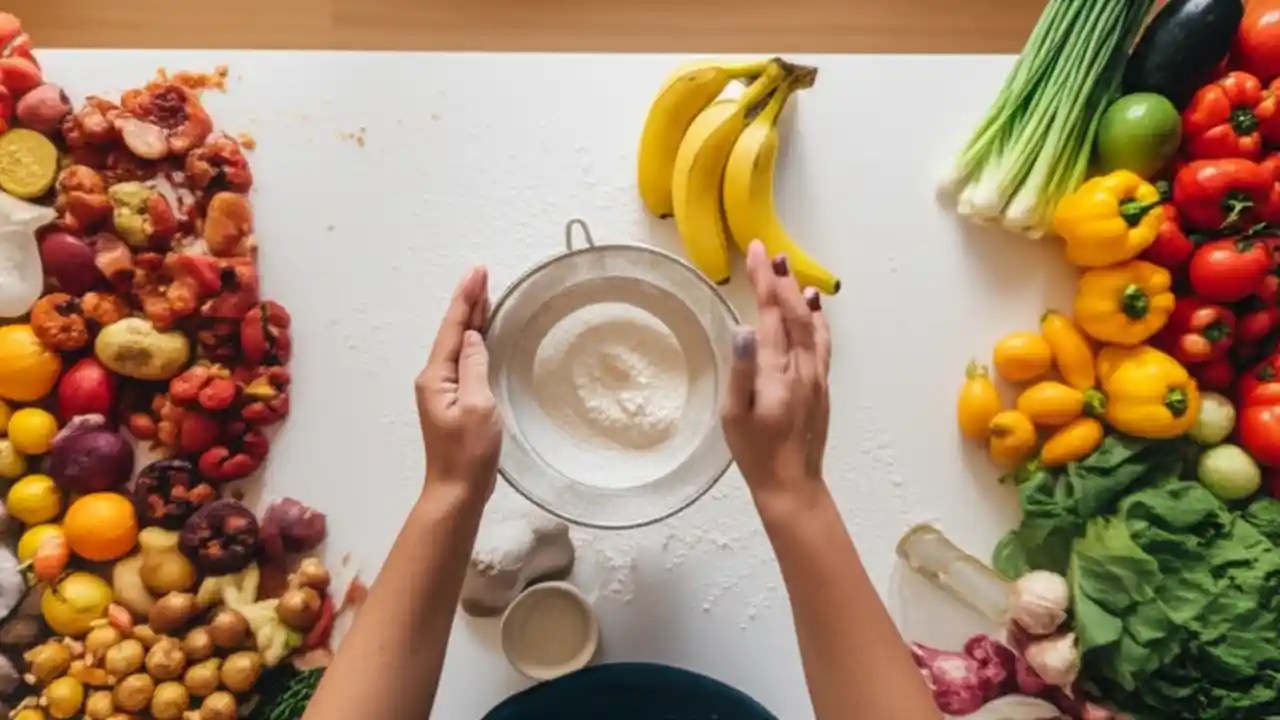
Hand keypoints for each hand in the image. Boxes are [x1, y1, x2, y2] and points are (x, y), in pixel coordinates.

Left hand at [415, 266, 500, 505]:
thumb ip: (473, 367)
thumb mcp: (477, 406)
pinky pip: (462, 360)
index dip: (466, 299)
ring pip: (456, 344)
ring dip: (470, 319)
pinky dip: (472, 341)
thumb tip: (472, 337)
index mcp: (435, 377)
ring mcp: (441, 390)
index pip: (452, 328)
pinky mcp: (453, 401)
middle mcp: (433, 379)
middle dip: (467, 302)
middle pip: (452, 332)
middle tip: (481, 274)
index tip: (477, 273)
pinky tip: (480, 335)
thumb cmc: (468, 453)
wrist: (457, 490)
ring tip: (483, 294)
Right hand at [722, 241, 831, 514]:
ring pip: (811, 325)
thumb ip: (741, 370)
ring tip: (790, 272)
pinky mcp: (821, 385)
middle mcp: (803, 368)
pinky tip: (813, 310)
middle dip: (780, 280)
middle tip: (768, 253)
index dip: (764, 281)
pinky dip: (816, 319)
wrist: (792, 483)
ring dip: (799, 295)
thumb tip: (744, 329)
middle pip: (794, 313)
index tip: (756, 253)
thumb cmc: (756, 452)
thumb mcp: (735, 415)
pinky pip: (821, 341)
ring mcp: (816, 376)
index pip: (771, 315)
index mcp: (778, 372)